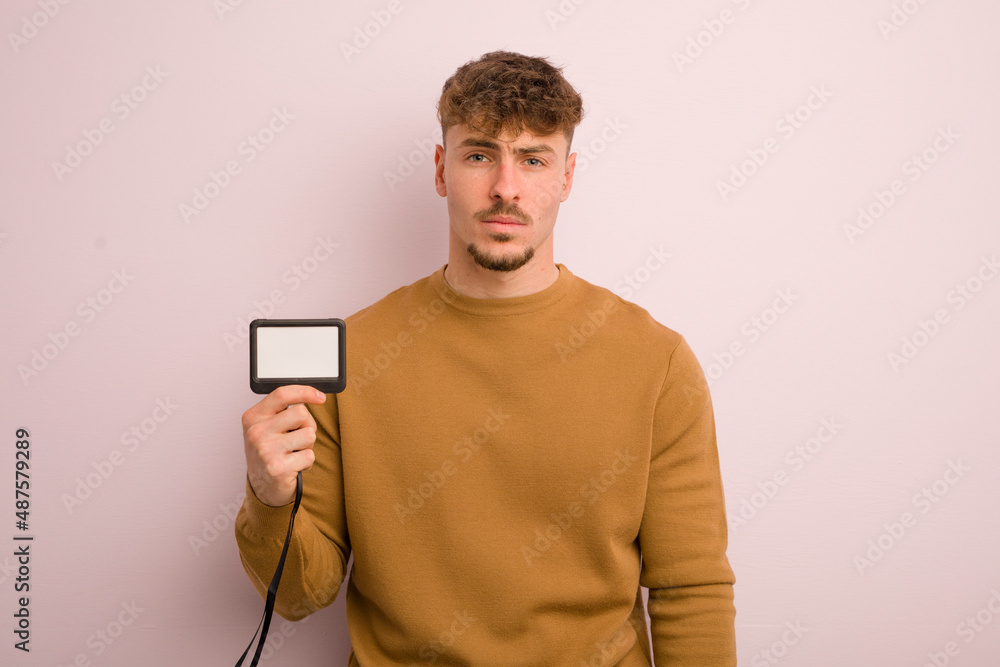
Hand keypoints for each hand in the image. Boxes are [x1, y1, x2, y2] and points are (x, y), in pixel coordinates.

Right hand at [241, 385, 326, 506]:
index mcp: (253, 417)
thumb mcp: (268, 428)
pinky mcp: (278, 468)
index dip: (305, 392)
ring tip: (294, 454)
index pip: (282, 394)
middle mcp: (256, 432)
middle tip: (297, 439)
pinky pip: (310, 455)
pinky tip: (294, 467)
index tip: (320, 397)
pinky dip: (307, 462)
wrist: (263, 488)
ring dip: (307, 445)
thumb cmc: (270, 454)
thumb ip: (283, 411)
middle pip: (301, 412)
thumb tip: (313, 396)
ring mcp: (266, 450)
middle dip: (307, 425)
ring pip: (309, 434)